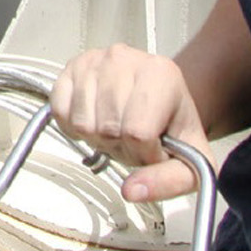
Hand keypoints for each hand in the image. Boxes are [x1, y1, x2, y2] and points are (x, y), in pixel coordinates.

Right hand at [50, 43, 211, 201]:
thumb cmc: (172, 125)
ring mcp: (95, 60)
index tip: (155, 148)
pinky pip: (60, 112)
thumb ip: (169, 181)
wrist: (159, 96)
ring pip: (84, 124)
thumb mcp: (190, 157)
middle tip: (134, 139)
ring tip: (117, 128)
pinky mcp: (72, 67)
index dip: (145, 154)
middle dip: (121, 148)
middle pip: (109, 129)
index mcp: (161, 73)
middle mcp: (124, 58)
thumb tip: (132, 191)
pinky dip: (75, 127)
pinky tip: (96, 119)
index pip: (138, 132)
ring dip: (98, 139)